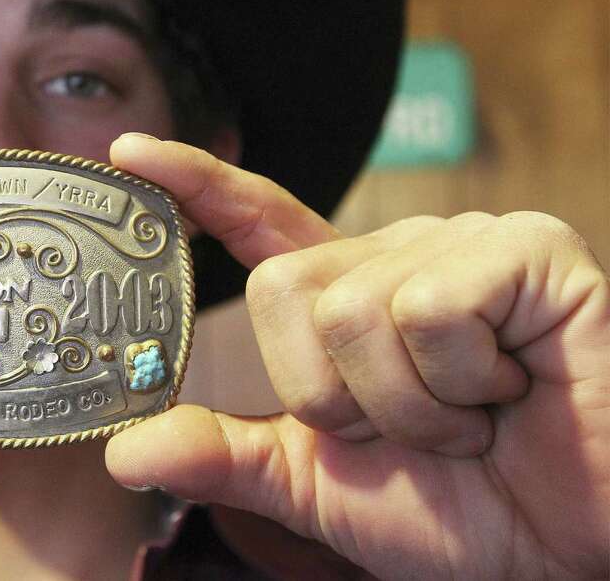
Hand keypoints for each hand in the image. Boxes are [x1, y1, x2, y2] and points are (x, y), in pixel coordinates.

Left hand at [105, 134, 608, 578]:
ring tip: (471, 419)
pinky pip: (429, 308)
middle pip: (284, 289)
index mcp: (347, 299)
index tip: (128, 151)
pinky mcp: (526, 251)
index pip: (259, 221)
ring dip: (405, 407)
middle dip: (334, 398)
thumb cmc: (461, 510)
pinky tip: (511, 392)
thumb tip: (126, 452)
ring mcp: (461, 245)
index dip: (194, 183)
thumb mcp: (320, 486)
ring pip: (353, 308)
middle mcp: (396, 256)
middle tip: (410, 430)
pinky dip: (458, 383)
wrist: (574, 549)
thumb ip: (228, 458)